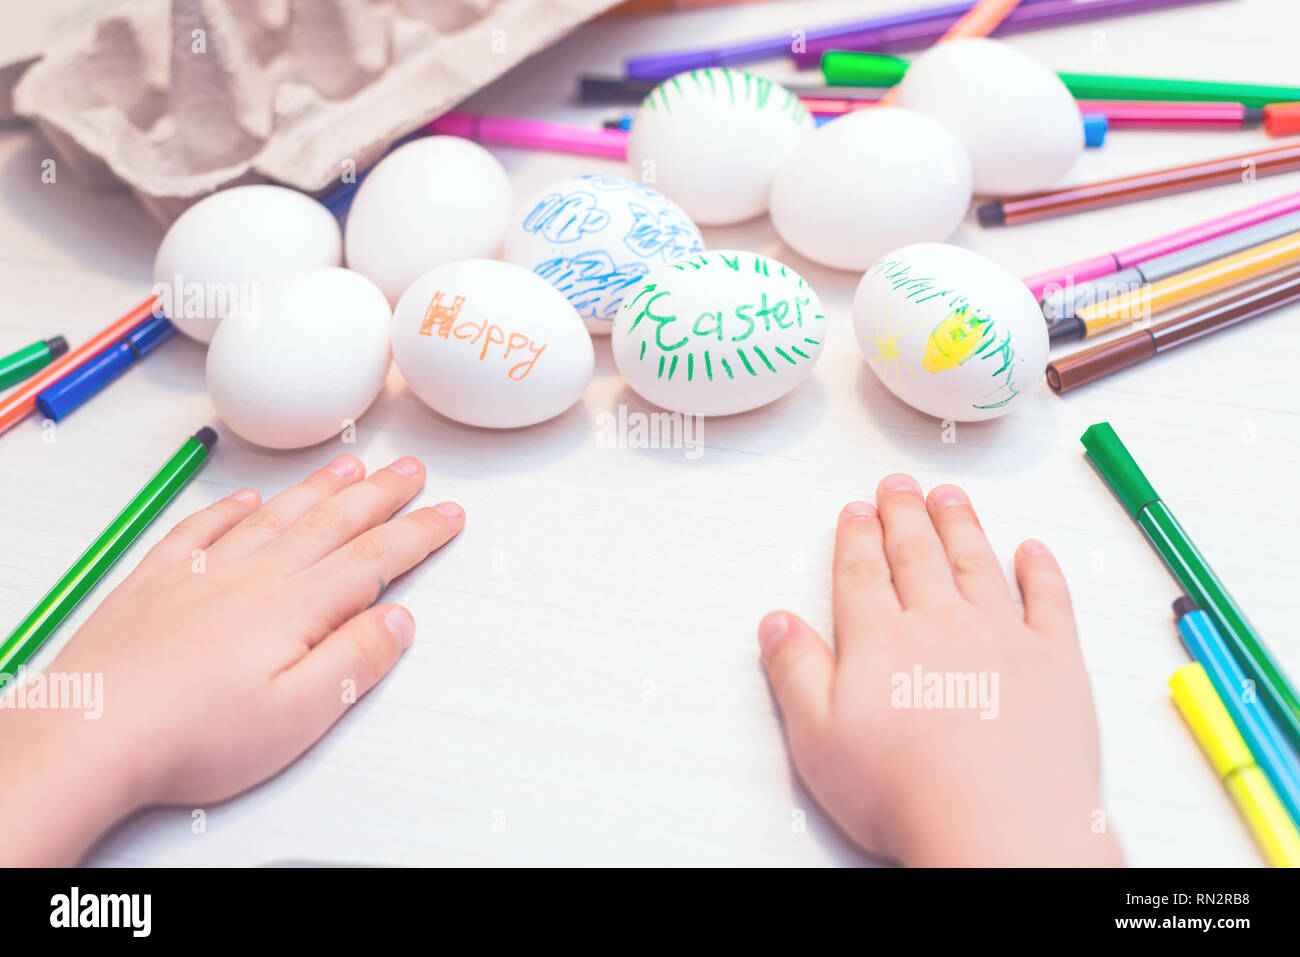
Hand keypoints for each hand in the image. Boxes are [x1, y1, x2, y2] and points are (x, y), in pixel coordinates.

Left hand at [0, 454, 462, 864]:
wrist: (89, 735)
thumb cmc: (188, 736)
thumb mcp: (297, 717)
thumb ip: (354, 662)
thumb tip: (398, 621)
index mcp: (293, 609)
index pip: (374, 560)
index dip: (418, 534)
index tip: (446, 515)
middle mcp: (252, 578)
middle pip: (332, 524)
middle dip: (380, 495)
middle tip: (410, 471)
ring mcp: (202, 573)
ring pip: (276, 516)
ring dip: (319, 490)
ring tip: (349, 467)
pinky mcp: (156, 582)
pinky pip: (203, 527)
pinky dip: (232, 507)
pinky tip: (247, 498)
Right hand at [758, 474, 1121, 865]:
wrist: (1000, 829)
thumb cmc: (907, 793)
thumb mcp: (818, 739)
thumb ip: (794, 672)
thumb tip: (776, 623)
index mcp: (881, 641)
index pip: (862, 572)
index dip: (856, 537)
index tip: (856, 512)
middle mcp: (941, 624)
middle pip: (917, 554)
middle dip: (904, 514)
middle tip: (898, 486)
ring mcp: (1003, 637)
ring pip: (977, 562)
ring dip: (961, 525)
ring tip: (950, 497)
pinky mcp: (1056, 662)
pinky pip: (1049, 600)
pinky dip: (1040, 570)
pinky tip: (1031, 551)